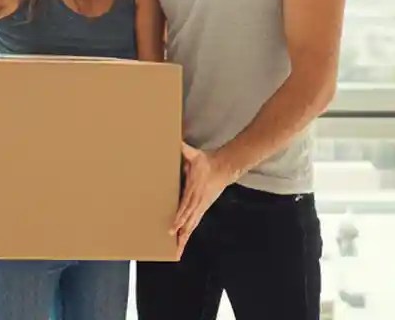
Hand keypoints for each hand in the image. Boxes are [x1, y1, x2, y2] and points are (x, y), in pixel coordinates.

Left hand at [171, 142, 234, 257]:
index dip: (180, 217)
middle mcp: (197, 202)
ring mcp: (200, 208)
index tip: (172, 227)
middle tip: (171, 245)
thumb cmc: (206, 162)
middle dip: (180, 233)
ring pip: (191, 226)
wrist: (224, 169)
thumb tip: (176, 142)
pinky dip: (187, 236)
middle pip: (188, 221)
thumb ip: (184, 150)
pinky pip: (193, 225)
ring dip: (183, 239)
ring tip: (175, 252)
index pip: (186, 206)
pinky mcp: (201, 210)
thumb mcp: (195, 154)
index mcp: (194, 190)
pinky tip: (180, 245)